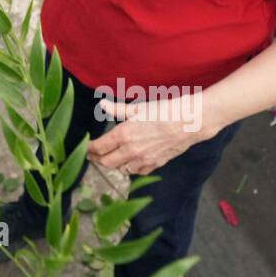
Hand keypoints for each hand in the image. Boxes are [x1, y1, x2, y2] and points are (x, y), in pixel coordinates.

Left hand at [86, 96, 212, 175]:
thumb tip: (102, 104)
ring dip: (115, 165)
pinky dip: (133, 169)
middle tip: (94, 156)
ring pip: (122, 170)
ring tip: (112, 158)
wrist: (189, 122)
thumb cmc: (163, 111)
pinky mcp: (156, 164)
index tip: (86, 148)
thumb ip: (117, 109)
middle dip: (98, 160)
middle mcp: (131, 151)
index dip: (89, 149)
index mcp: (123, 135)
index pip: (99, 147)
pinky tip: (132, 163)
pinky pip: (139, 172)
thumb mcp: (137, 108)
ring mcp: (143, 160)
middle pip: (107, 163)